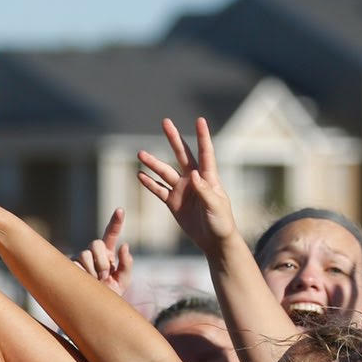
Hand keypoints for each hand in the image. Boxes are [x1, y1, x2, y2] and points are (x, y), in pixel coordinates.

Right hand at [75, 208, 133, 293]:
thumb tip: (125, 245)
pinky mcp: (71, 266)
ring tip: (97, 281)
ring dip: (95, 268)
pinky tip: (88, 281)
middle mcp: (93, 253)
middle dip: (103, 259)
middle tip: (105, 275)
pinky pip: (77, 263)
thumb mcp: (124, 280)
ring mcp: (81, 258)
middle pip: (96, 243)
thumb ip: (127, 263)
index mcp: (108, 253)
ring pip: (86, 253)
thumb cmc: (111, 294)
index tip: (121, 210)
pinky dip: (86, 273)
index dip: (115, 222)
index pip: (111, 234)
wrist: (96, 308)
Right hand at [137, 118, 238, 249]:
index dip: (203, 136)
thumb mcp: (216, 207)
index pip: (206, 153)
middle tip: (165, 122)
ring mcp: (182, 190)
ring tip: (140, 153)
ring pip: (165, 172)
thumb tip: (193, 175)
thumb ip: (205, 191)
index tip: (200, 120)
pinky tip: (140, 175)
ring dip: (153, 163)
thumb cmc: (221, 222)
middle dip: (174, 138)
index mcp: (208, 178)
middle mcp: (194, 180)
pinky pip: (159, 190)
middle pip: (182, 155)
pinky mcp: (173, 203)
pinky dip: (149, 183)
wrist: (214, 241)